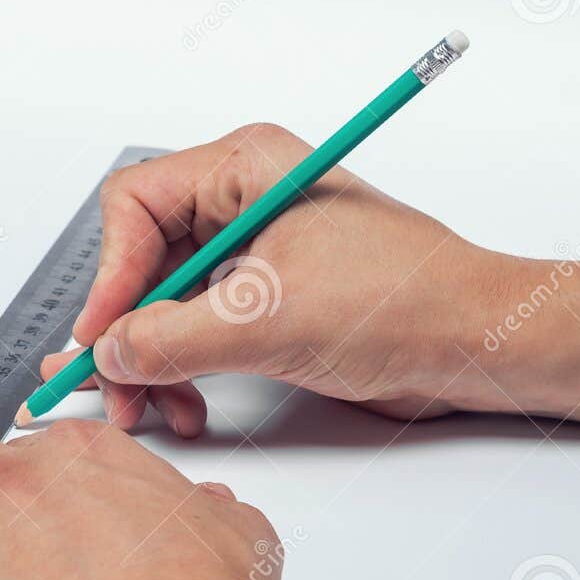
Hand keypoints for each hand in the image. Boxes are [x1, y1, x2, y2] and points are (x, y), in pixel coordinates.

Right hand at [39, 122, 511, 433]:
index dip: (109, 274)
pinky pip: (194, 332)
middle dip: (125, 330)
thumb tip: (109, 353)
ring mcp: (252, 255)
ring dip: (150, 362)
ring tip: (154, 410)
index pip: (134, 205)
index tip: (103, 337)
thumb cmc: (405, 303)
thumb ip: (174, 338)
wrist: (475, 345)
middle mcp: (242, 203)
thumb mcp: (270, 321)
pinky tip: (187, 407)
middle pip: (140, 260)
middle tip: (112, 388)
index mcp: (245, 169)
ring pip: (162, 304)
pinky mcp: (264, 302)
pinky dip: (181, 372)